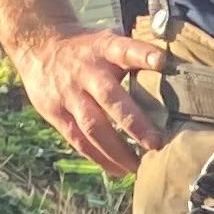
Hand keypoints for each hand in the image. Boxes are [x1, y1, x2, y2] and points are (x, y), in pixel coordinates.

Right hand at [0, 19, 172, 176]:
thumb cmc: (87, 51)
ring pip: (94, 126)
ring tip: (140, 167)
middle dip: (134, 122)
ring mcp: (69, 93)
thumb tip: (175, 72)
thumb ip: (134, 57)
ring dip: (118, 150)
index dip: (143, 54)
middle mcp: (86, 71)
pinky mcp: (55, 112)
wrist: (37, 47)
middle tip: (156, 143)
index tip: (161, 62)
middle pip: (110, 97)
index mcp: (103, 49)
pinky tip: (118, 170)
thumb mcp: (108, 42)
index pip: (124, 49)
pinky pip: (79, 140)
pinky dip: (99, 158)